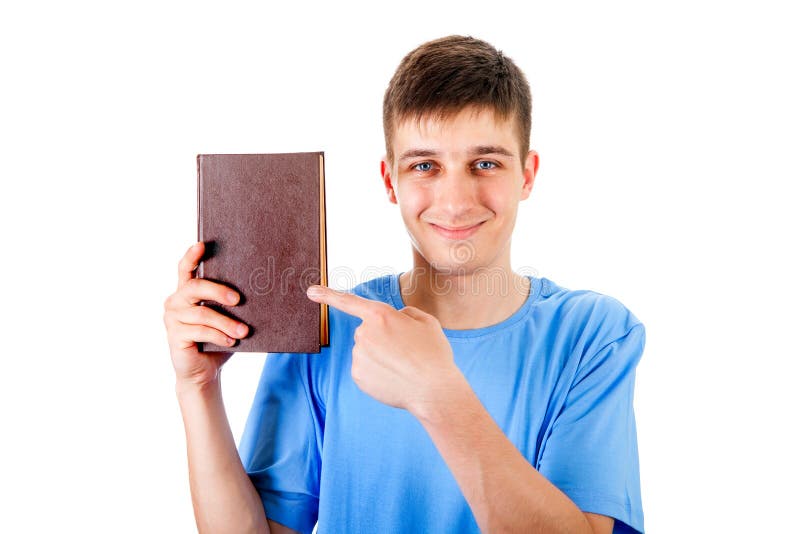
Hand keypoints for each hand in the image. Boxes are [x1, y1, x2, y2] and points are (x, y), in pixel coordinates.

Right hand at [163, 242, 249, 389]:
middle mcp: (175, 301)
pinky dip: (218, 335)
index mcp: (186, 292)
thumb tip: (257, 288)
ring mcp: (172, 319)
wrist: (204, 371)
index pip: (184, 269)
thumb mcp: (226, 317)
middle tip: (239, 300)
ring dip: (226, 322)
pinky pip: (199, 331)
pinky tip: (231, 341)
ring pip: (202, 313)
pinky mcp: (174, 336)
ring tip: (244, 331)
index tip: (202, 244)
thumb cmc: (218, 339)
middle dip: (219, 291)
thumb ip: (230, 303)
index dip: (191, 256)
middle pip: (195, 287)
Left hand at [306, 284, 461, 414]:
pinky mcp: (357, 376)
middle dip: (382, 338)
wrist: (434, 391)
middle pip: (367, 332)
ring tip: (403, 367)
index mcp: (380, 316)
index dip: (328, 295)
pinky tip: (393, 378)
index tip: (310, 291)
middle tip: (405, 351)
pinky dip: (377, 372)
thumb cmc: (434, 355)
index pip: (349, 302)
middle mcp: (364, 334)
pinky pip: (365, 369)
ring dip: (380, 356)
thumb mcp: (427, 322)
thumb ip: (407, 314)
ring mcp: (359, 356)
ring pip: (366, 351)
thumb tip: (396, 318)